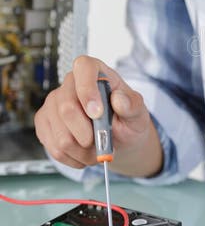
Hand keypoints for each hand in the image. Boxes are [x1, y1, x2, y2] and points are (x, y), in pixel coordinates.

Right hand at [34, 55, 162, 177]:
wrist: (118, 138)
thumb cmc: (127, 120)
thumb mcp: (138, 113)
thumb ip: (132, 105)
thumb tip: (118, 99)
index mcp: (95, 72)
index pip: (84, 67)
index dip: (87, 90)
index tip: (97, 114)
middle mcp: (70, 84)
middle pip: (66, 108)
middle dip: (87, 134)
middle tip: (102, 142)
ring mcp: (53, 103)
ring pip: (61, 136)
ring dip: (83, 151)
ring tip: (96, 149)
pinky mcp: (44, 123)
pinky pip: (54, 148)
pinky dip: (74, 158)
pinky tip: (84, 154)